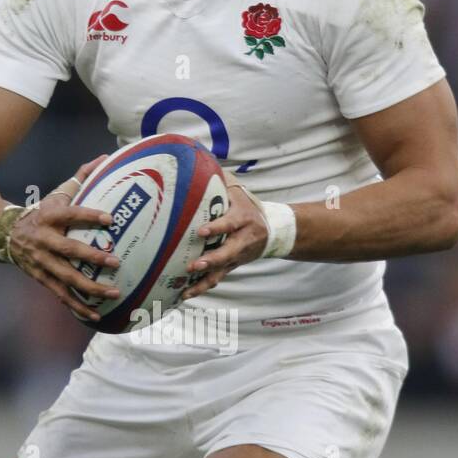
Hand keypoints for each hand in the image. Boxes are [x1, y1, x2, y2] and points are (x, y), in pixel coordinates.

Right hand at [8, 155, 120, 320]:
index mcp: (49, 217)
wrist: (4, 234)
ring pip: (66, 278)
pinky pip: (61, 295)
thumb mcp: (57, 194)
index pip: (70, 214)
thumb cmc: (42, 212)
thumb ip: (81, 178)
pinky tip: (96, 315)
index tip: (110, 219)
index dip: (89, 216)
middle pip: (68, 250)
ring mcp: (42, 262)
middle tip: (115, 261)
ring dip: (90, 288)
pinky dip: (78, 306)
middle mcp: (44, 241)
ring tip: (114, 293)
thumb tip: (105, 158)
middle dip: (92, 257)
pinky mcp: (41, 278)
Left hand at [182, 180, 268, 298]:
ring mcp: (236, 257)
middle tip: (193, 265)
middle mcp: (242, 241)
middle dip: (211, 261)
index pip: (230, 223)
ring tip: (186, 291)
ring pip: (221, 272)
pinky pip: (216, 279)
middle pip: (228, 253)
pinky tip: (184, 295)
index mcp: (243, 219)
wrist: (272, 231)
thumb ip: (221, 182)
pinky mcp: (231, 267)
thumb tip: (197, 162)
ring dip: (203, 282)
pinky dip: (201, 288)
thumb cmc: (246, 207)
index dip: (216, 228)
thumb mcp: (238, 193)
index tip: (200, 231)